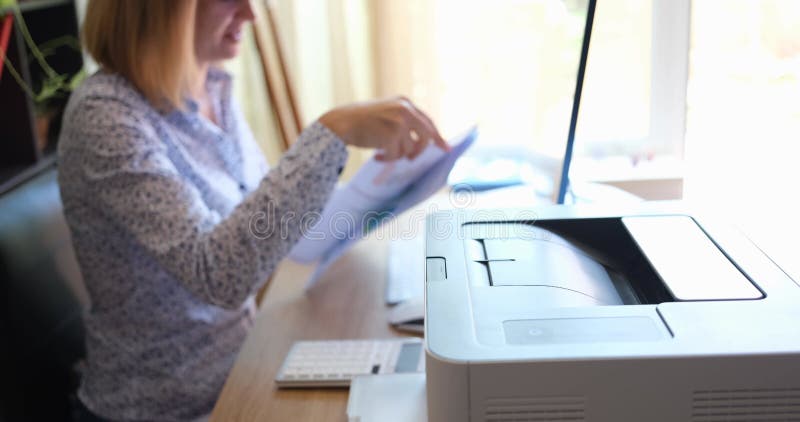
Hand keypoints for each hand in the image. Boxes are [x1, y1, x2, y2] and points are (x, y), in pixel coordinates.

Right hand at [318, 96, 449, 160]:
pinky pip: (397, 155)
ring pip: (410, 149)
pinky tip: (375, 156)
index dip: (437, 136)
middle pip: (426, 137)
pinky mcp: (391, 135)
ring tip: (381, 153)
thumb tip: (421, 142)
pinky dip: (387, 159)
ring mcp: (399, 122)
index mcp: (405, 102)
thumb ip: (404, 122)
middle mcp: (405, 110)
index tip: (445, 148)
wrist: (340, 122)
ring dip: (396, 155)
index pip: (428, 121)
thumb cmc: (360, 121)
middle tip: (410, 159)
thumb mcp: (386, 114)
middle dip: (419, 152)